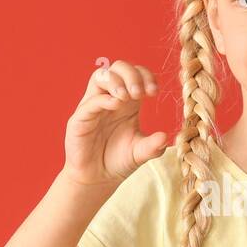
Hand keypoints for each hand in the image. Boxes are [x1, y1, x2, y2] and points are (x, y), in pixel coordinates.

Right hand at [64, 59, 168, 185]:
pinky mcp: (80, 119)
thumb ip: (153, 146)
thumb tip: (166, 137)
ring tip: (127, 96)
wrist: (97, 179)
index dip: (146, 76)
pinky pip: (90, 101)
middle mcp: (110, 99)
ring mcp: (93, 107)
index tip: (154, 92)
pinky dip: (103, 99)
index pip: (135, 74)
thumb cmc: (118, 161)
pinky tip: (116, 105)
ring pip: (100, 76)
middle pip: (117, 68)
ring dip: (116, 80)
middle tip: (140, 94)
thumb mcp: (140, 153)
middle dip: (131, 74)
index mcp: (127, 102)